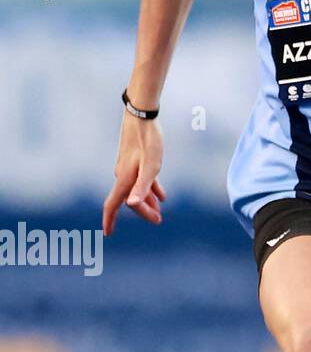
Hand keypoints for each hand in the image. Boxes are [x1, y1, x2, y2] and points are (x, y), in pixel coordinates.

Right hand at [103, 113, 166, 234]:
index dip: (109, 220)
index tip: (108, 234)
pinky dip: (150, 189)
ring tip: (159, 211)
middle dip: (143, 211)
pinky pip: (142, 180)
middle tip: (158, 220)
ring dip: (147, 201)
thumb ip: (143, 186)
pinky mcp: (135, 161)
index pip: (114, 205)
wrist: (142, 116)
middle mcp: (122, 175)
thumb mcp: (151, 165)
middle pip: (129, 199)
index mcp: (124, 179)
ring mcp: (128, 168)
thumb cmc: (148, 141)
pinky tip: (161, 195)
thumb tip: (131, 204)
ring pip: (136, 190)